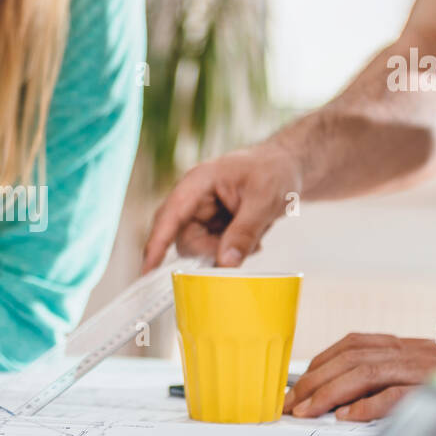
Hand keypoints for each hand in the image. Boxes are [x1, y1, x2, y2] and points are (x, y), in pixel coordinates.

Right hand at [142, 143, 302, 271]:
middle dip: (210, 251)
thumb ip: (244, 232)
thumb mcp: (265, 200)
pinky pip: (211, 248)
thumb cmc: (274, 170)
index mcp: (198, 182)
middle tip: (244, 250)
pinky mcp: (211, 224)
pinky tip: (253, 239)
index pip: (169, 216)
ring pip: (198, 248)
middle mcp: (192, 199)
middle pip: (183, 238)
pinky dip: (231, 250)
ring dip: (224, 252)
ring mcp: (201, 213)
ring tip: (254, 240)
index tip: (147, 271)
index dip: (156, 244)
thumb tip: (225, 263)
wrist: (287, 165)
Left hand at [284, 334, 435, 421]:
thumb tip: (345, 403)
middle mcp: (408, 352)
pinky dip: (369, 405)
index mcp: (402, 346)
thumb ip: (388, 382)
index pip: (349, 347)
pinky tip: (348, 416)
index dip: (318, 365)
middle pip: (348, 358)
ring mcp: (423, 368)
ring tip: (308, 411)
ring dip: (330, 392)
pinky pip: (398, 393)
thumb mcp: (420, 372)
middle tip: (290, 405)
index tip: (295, 388)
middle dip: (313, 381)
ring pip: (364, 372)